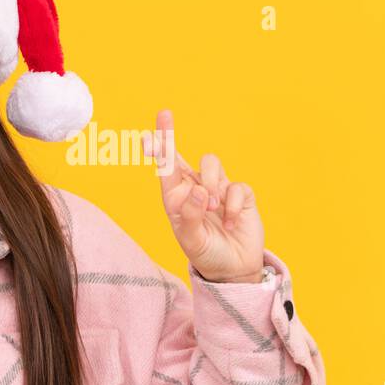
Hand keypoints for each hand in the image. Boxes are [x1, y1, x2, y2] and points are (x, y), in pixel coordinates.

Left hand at [143, 109, 264, 282]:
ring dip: (210, 184)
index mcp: (175, 198)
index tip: (145, 133)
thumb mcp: (191, 240)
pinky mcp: (239, 194)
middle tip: (163, 115)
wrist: (234, 269)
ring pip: (211, 164)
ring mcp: (217, 188)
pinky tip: (231, 223)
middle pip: (182, 155)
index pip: (163, 169)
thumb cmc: (206, 253)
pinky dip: (232, 206)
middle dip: (169, 135)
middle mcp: (193, 188)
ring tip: (211, 208)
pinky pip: (236, 187)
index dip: (155, 148)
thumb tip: (198, 189)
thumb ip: (190, 216)